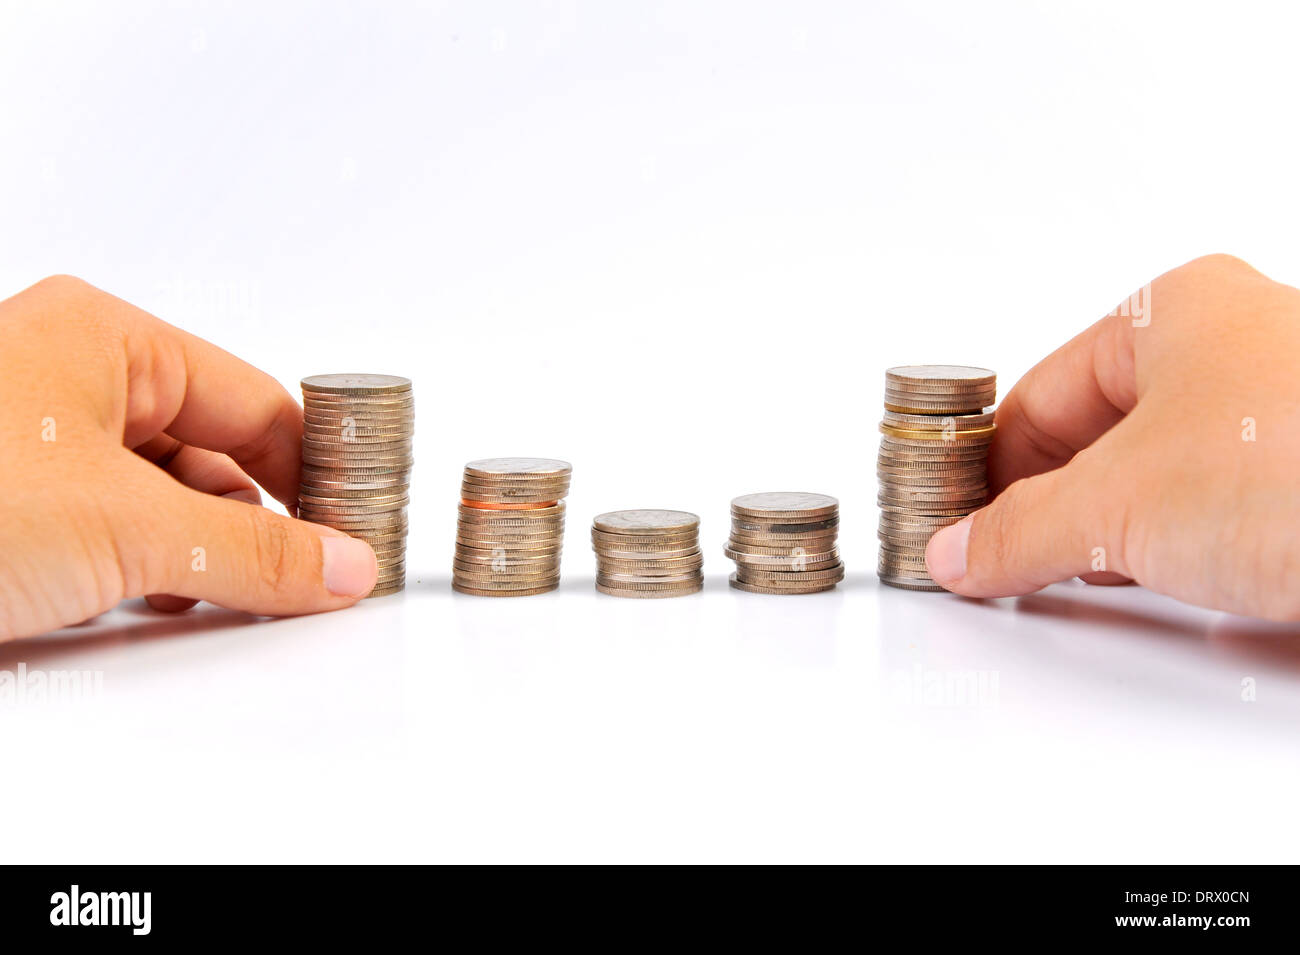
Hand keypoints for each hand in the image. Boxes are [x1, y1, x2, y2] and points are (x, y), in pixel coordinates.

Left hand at [0, 276, 377, 640]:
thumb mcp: (121, 525)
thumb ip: (248, 551)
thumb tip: (341, 565)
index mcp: (103, 337)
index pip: (255, 402)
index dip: (313, 471)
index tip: (353, 532)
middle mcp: (66, 376)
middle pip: (211, 454)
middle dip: (249, 526)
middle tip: (298, 583)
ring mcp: (28, 442)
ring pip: (154, 499)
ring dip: (189, 557)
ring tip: (209, 601)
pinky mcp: (4, 504)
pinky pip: (100, 531)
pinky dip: (130, 572)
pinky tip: (137, 608)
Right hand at [925, 254, 1299, 619]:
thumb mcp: (1120, 503)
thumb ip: (1018, 531)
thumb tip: (961, 552)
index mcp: (1169, 312)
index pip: (1037, 395)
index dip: (985, 467)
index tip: (955, 527)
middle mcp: (1233, 348)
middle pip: (1096, 434)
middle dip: (1051, 505)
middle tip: (1006, 563)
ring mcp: (1282, 413)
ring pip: (1162, 475)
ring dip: (1117, 534)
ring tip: (1087, 578)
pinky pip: (1222, 509)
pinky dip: (1184, 549)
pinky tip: (1180, 583)